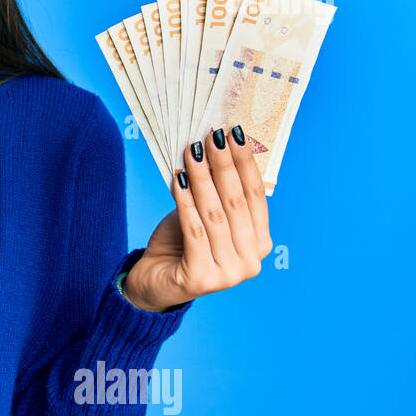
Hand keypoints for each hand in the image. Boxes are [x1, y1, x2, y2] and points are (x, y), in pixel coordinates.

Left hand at [123, 124, 271, 311]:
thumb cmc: (181, 244)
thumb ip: (216, 191)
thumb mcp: (203, 214)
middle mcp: (251, 261)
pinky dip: (185, 202)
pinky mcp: (202, 278)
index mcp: (260, 243)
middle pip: (236, 202)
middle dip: (223, 165)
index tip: (234, 133)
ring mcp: (230, 274)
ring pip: (215, 214)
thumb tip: (216, 147)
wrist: (155, 282)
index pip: (255, 195)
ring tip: (191, 152)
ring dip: (202, 178)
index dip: (244, 163)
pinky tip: (178, 179)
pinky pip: (194, 231)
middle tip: (211, 136)